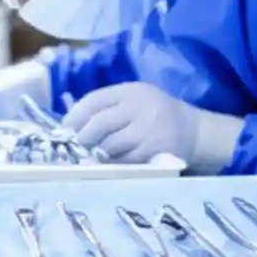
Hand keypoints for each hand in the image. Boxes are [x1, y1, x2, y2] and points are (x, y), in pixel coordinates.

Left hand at [63, 82, 244, 172]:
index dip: (73, 116)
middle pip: (99, 124)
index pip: (93, 100)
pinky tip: (107, 165)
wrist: (194, 130)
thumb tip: (70, 127)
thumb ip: (107, 107)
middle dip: (81, 138)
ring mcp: (149, 130)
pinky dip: (112, 164)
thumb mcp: (133, 100)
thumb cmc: (155, 115)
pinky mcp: (155, 151)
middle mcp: (140, 106)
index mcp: (130, 91)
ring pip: (109, 146)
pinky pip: (124, 161)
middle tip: (72, 149)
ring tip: (88, 158)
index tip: (62, 130)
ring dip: (95, 154)